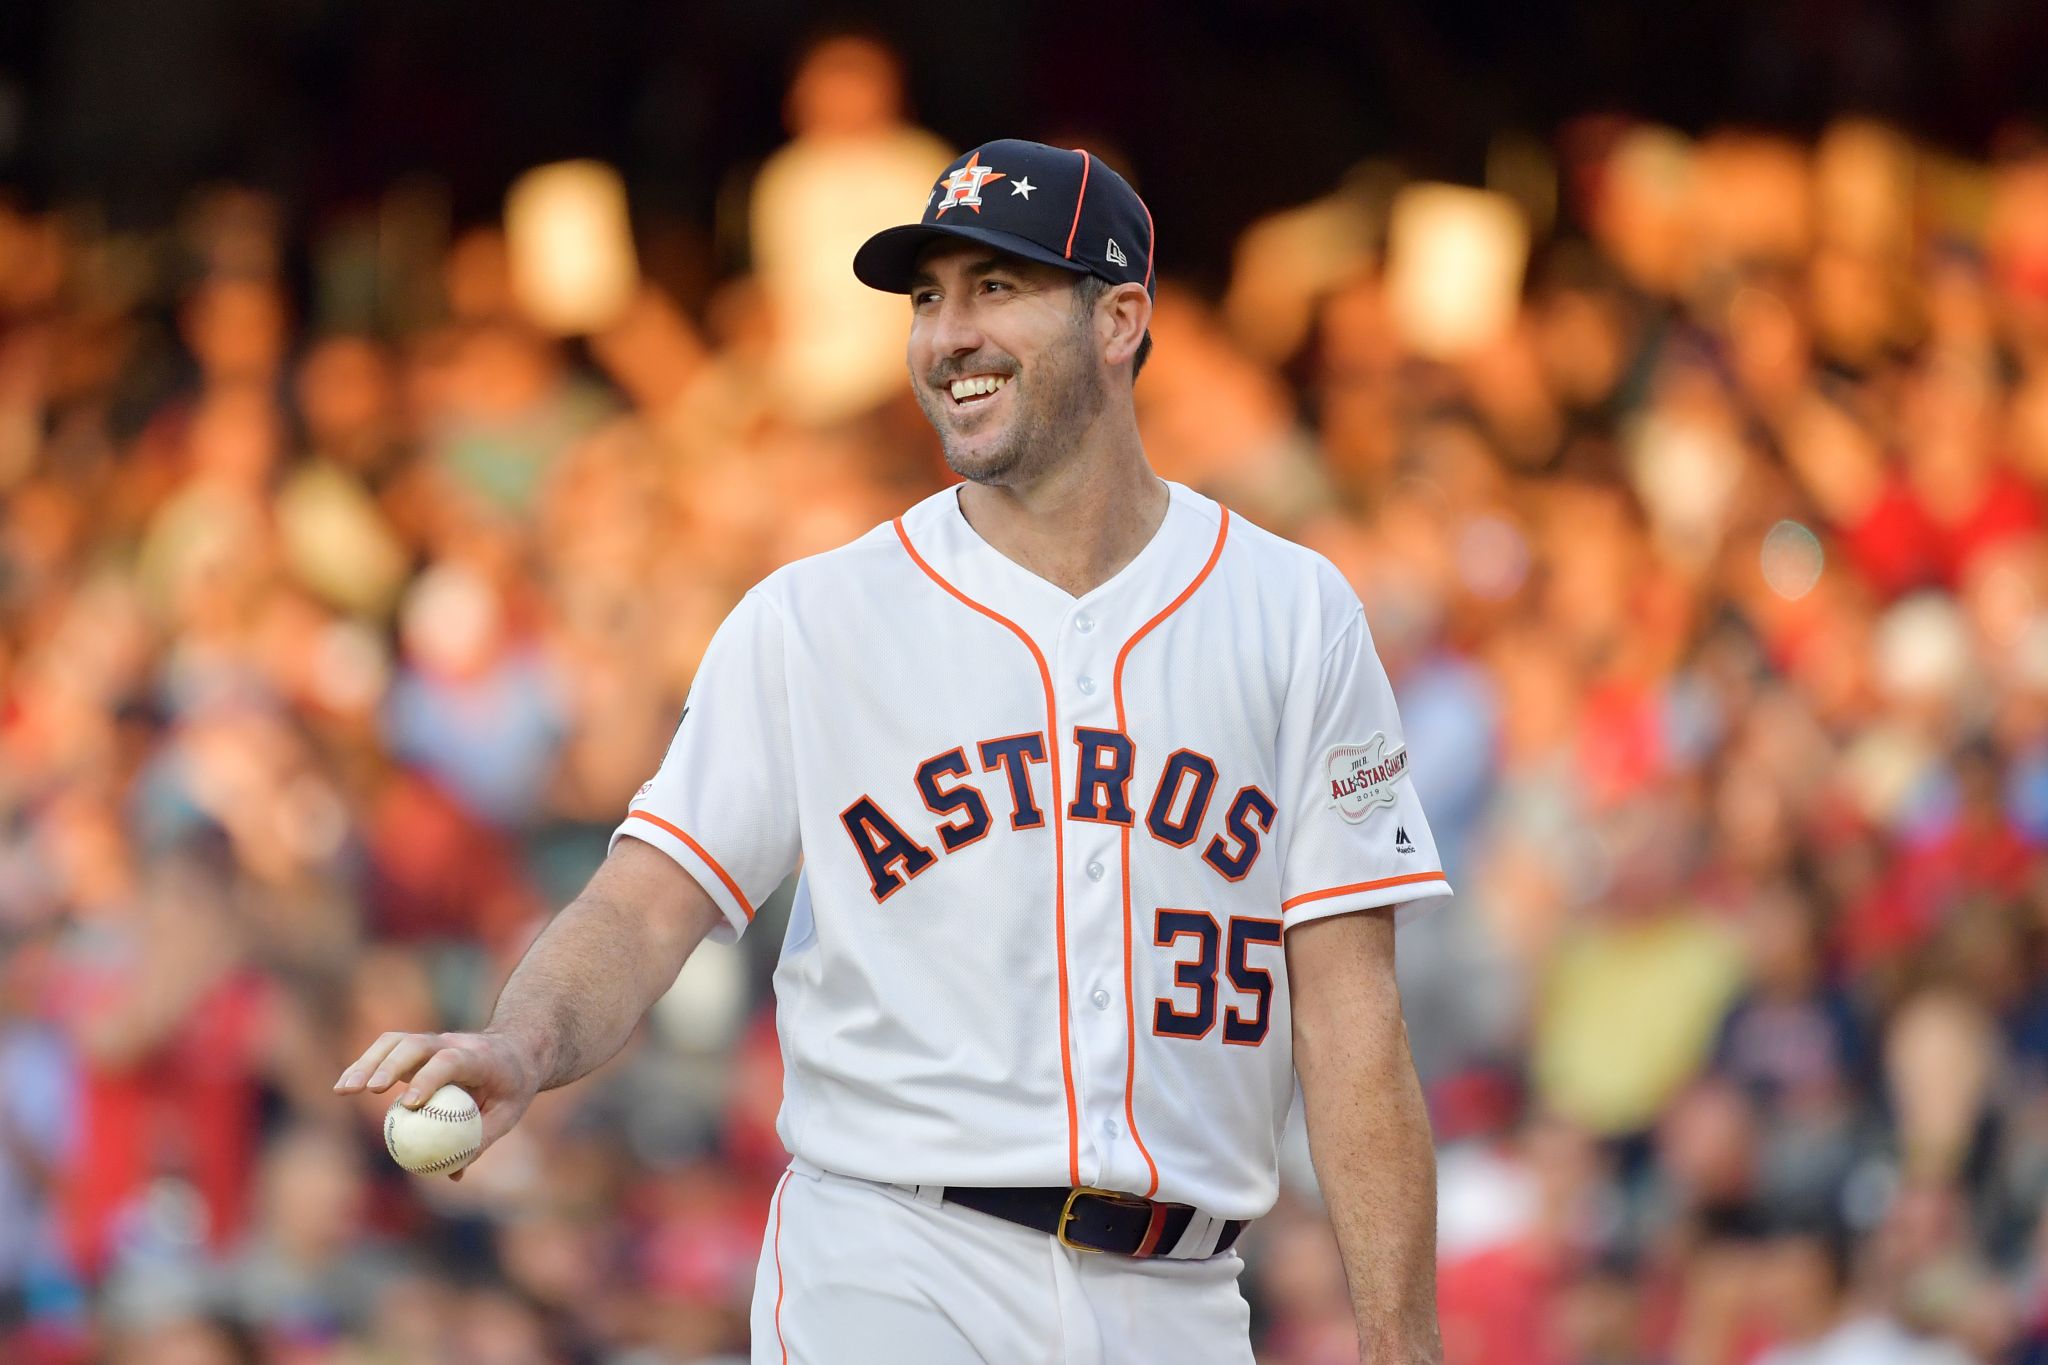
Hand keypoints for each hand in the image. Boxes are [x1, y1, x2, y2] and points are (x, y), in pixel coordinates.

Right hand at [334, 1030, 538, 1179]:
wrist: (516, 1050)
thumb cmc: (512, 1087)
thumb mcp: (509, 1114)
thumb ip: (481, 1141)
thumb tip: (452, 1174)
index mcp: (480, 1057)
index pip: (450, 1061)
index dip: (429, 1078)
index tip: (410, 1104)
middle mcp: (453, 1042)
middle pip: (415, 1044)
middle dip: (390, 1064)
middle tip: (369, 1090)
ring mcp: (433, 1040)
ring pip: (395, 1041)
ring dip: (367, 1062)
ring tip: (343, 1090)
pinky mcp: (417, 1046)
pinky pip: (387, 1050)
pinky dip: (364, 1064)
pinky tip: (343, 1086)